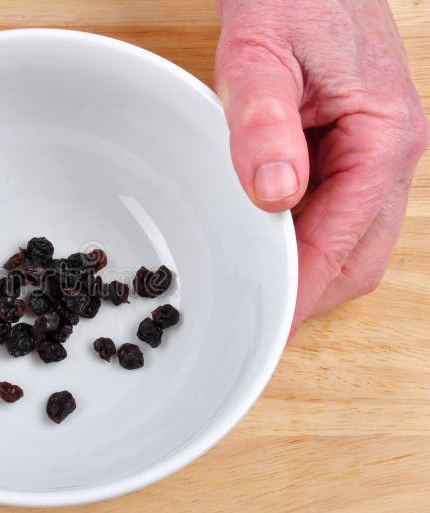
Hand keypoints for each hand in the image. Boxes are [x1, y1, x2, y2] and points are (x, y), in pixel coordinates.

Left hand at [214, 0, 428, 331]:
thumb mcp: (260, 51)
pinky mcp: (354, 151)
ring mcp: (377, 153)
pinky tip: (266, 246)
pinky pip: (338, 214)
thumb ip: (264, 121)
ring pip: (353, 241)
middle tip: (258, 321)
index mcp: (383, 135)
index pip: (344, 237)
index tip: (269, 324)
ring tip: (258, 293)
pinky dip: (306, 241)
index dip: (304, 287)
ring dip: (310, 271)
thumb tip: (274, 195)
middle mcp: (392, 151)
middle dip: (312, 294)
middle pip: (360, 255)